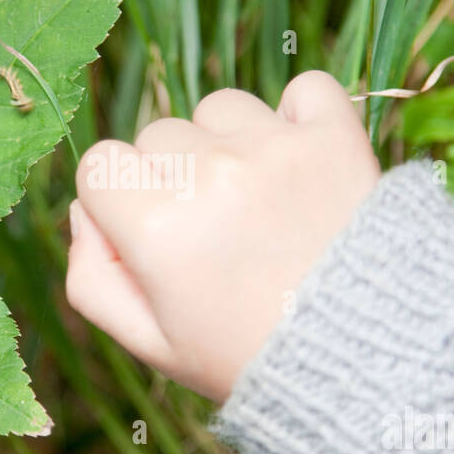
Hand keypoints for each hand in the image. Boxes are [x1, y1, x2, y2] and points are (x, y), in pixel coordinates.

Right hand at [66, 71, 380, 402]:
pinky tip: (302, 164)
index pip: (100, 165)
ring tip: (262, 202)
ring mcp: (274, 150)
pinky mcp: (334, 137)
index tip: (155, 233)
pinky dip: (302, 115)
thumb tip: (85, 215)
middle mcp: (210, 176)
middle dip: (175, 176)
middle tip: (217, 232)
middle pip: (158, 134)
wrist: (368, 363)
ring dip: (232, 144)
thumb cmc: (249, 357)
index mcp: (157, 227)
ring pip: (220, 109)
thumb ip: (93, 280)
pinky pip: (304, 90)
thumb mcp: (152, 345)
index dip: (120, 201)